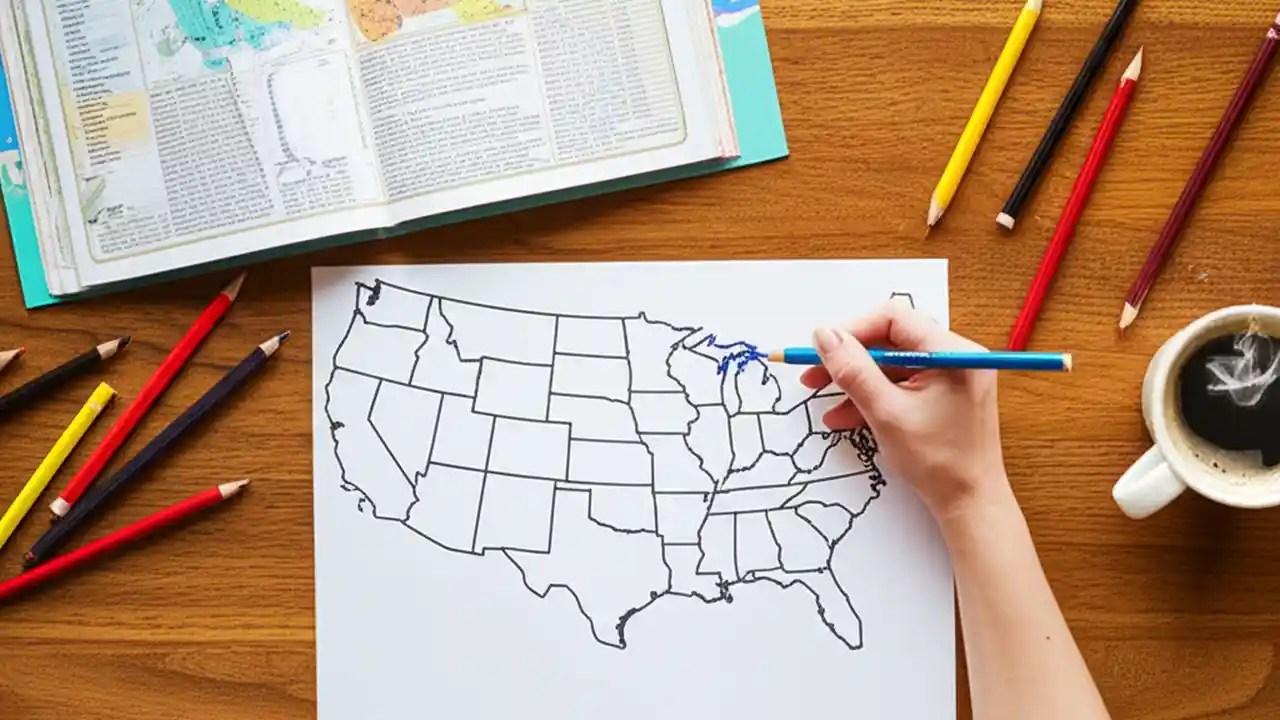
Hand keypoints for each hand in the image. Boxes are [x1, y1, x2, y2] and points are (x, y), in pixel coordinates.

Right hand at [801, 302, 1008, 519]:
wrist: (969, 504)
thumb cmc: (940, 463)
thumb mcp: (886, 414)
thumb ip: (853, 371)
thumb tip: (824, 335)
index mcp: (953, 353)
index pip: (894, 318)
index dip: (853, 330)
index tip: (822, 348)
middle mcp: (955, 357)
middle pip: (890, 339)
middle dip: (850, 358)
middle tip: (815, 373)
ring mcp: (950, 376)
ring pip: (891, 365)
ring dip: (856, 382)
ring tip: (824, 401)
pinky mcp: (942, 394)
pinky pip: (900, 384)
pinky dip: (873, 396)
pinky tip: (845, 416)